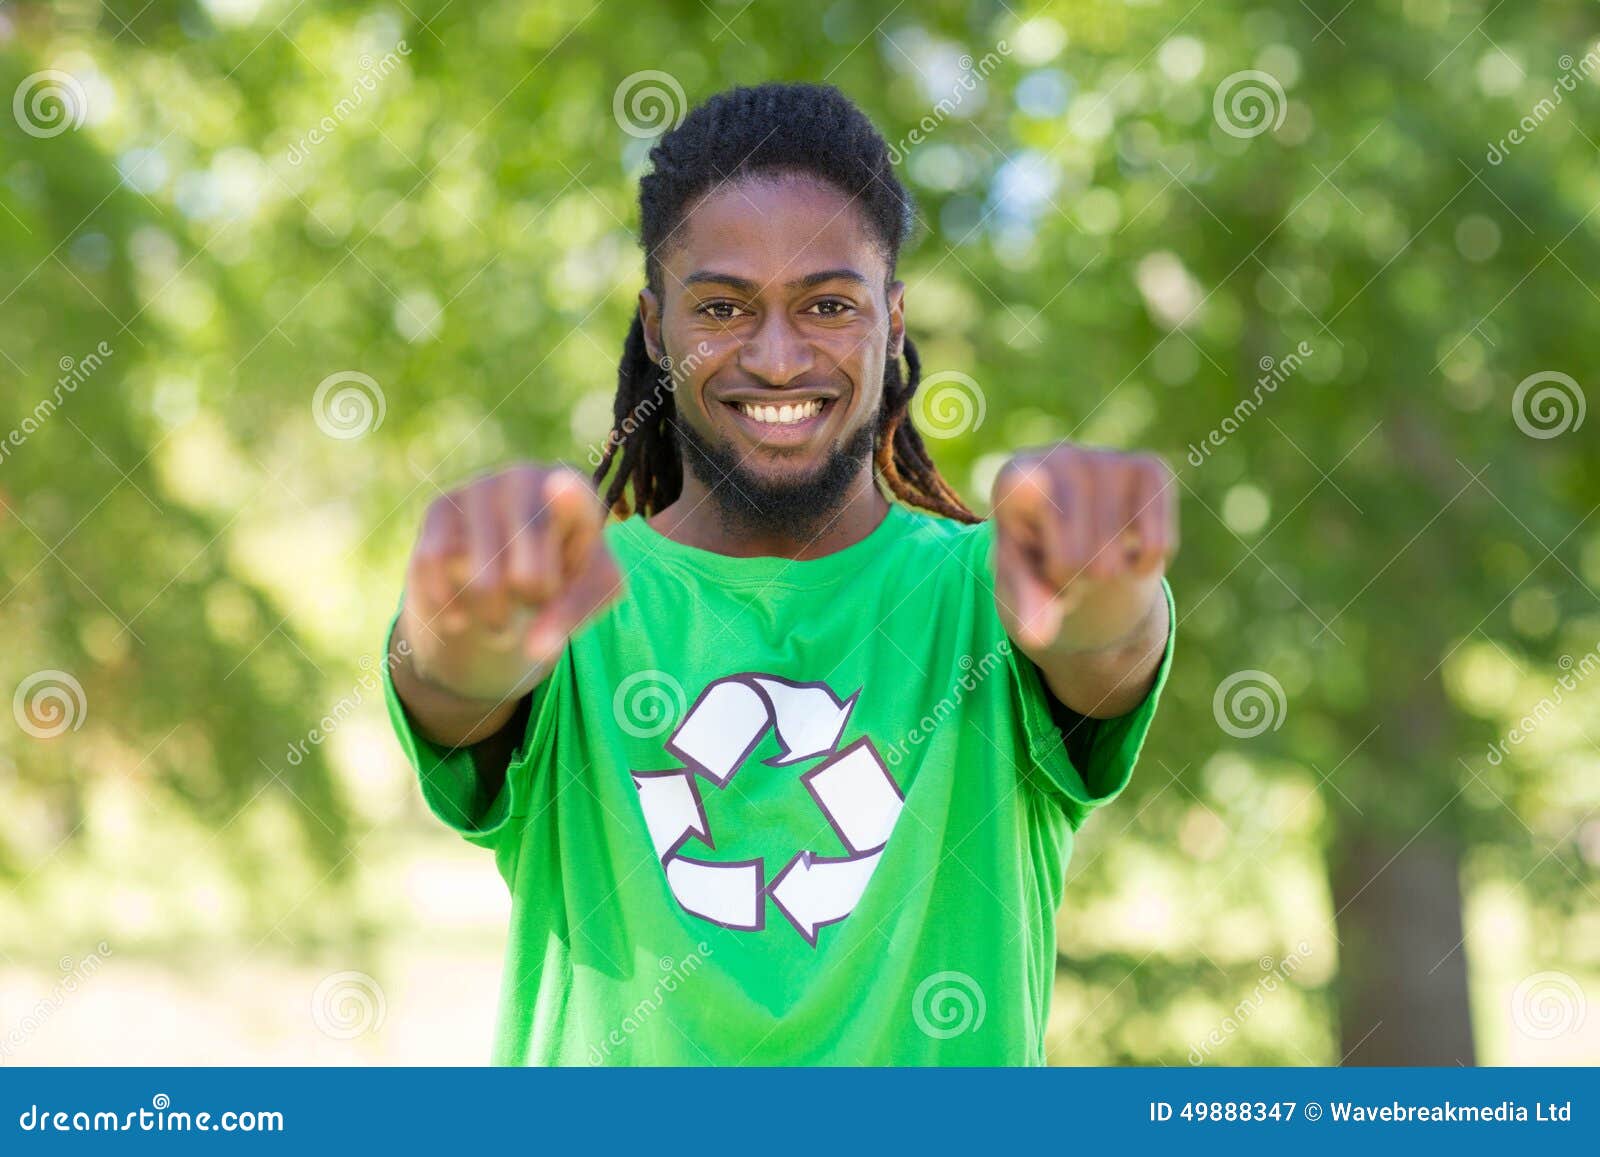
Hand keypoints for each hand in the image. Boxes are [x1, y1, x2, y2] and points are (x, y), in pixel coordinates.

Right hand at [395, 463, 621, 705]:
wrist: (506, 579)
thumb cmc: (561, 576)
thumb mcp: (586, 595)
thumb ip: (571, 616)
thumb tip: (536, 648)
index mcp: (575, 492)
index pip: (573, 497)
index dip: (567, 497)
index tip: (561, 488)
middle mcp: (526, 477)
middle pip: (529, 564)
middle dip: (534, 599)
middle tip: (536, 599)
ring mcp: (479, 487)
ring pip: (483, 578)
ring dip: (496, 618)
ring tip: (503, 622)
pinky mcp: (439, 507)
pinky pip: (436, 569)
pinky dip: (450, 610)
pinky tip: (460, 619)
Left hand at [991, 444, 1175, 652]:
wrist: (1074, 536)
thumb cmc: (1035, 559)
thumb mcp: (1020, 583)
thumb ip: (1025, 603)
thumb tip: (1037, 636)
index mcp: (1014, 478)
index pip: (1031, 508)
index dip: (1044, 555)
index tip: (1035, 530)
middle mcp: (1060, 456)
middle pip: (1078, 560)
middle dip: (1071, 581)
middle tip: (1063, 563)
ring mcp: (1108, 457)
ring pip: (1114, 561)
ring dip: (1103, 577)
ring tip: (1088, 553)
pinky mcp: (1151, 467)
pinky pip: (1158, 546)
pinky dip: (1142, 565)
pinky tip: (1124, 544)